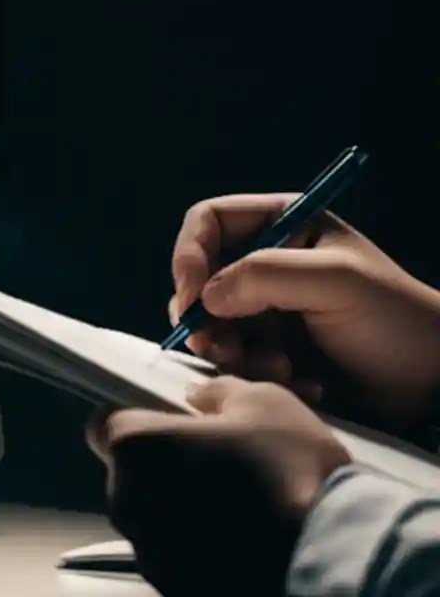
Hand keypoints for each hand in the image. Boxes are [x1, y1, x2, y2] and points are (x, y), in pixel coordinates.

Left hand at [85, 377, 350, 596]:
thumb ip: (217, 392)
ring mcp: (146, 550)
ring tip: (236, 507)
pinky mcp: (170, 584)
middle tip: (218, 465)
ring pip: (151, 516)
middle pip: (130, 474)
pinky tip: (239, 541)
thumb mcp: (263, 403)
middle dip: (163, 467)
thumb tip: (196, 396)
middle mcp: (125, 500)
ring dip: (180, 508)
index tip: (173, 427)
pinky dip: (196, 546)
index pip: (105, 426)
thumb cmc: (290, 469)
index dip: (136, 423)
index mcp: (134, 447)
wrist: (330, 555)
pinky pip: (174, 554)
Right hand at [170, 193, 439, 433]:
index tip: (191, 298)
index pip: (208, 222)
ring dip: (231, 351)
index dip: (189, 256)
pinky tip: (296, 381)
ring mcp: (265, 306)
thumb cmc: (396, 319)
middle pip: (198, 277)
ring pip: (210, 324)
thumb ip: (266, 275)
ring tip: (275, 370)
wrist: (432, 381)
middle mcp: (267, 261)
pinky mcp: (269, 347)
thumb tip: (205, 296)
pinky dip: (253, 373)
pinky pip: (232, 357)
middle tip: (219, 348)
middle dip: (205, 317)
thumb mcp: (336, 282)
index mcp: (284, 224)